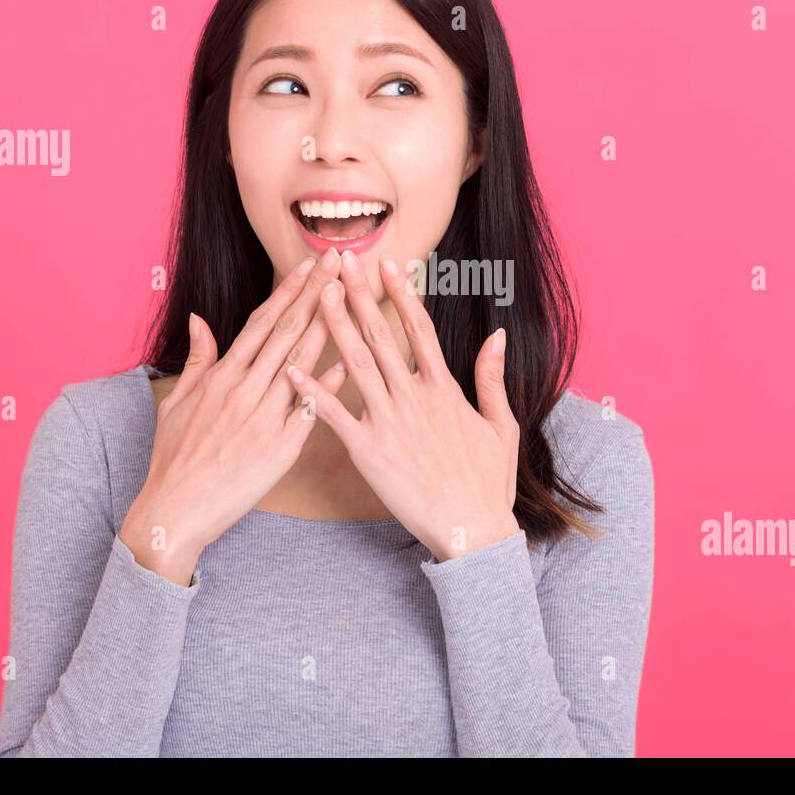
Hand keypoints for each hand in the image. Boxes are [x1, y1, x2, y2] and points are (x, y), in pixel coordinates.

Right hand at [119, 248, 347, 583]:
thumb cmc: (174, 459)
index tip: (308, 266)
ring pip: (301, 362)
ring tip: (350, 296)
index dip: (287, 292)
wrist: (175, 511)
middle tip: (338, 263)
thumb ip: (196, 360)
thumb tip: (199, 320)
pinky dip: (326, 385)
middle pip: (286, 332)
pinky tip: (348, 363)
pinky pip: (309, 410)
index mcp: (221, 377)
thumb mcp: (175, 403)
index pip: (260, 323)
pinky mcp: (278, 448)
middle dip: (315, 294)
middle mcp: (243, 390)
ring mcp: (262, 417)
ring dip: (328, 326)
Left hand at [285, 249, 520, 561]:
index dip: (403, 293)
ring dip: (335, 326)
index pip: (419, 329)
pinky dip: (312, 391)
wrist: (473, 531)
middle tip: (341, 263)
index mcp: (444, 389)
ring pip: (356, 363)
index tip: (390, 264)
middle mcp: (414, 397)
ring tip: (318, 295)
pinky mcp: (368, 451)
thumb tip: (497, 334)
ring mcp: (389, 422)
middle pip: (382, 335)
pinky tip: (292, 368)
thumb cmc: (488, 482)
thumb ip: (493, 377)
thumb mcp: (502, 425)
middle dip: (360, 295)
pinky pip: (333, 415)